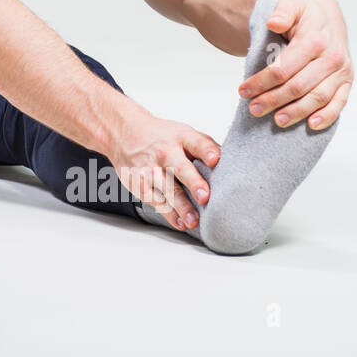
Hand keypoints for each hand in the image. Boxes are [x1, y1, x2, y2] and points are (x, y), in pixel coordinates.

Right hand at [108, 109, 220, 230]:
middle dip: (193, 182)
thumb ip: (205, 148)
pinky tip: (180, 222)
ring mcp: (150, 169)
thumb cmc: (161, 137)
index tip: (215, 160)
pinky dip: (168, 213)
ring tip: (193, 220)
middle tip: (205, 197)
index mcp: (180, 137)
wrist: (124, 133)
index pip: (196, 142)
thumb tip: (232, 164)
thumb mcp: (182, 133)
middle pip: (180, 168)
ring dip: (181, 206)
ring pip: (167, 190)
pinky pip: (156, 201)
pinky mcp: (140, 184)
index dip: (206, 151)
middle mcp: (165, 152)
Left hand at [238, 0, 352, 130]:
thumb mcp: (291, 5)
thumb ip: (282, 12)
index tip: (243, 91)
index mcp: (314, 40)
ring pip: (317, 97)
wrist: (327, 18)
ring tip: (277, 121)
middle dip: (273, 99)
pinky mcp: (347, 81)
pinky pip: (339, 102)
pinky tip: (311, 125)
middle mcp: (331, 57)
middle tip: (253, 109)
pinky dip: (327, 116)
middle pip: (298, 86)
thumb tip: (273, 23)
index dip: (261, 81)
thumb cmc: (304, 15)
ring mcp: (341, 71)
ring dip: (296, 112)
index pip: (283, 68)